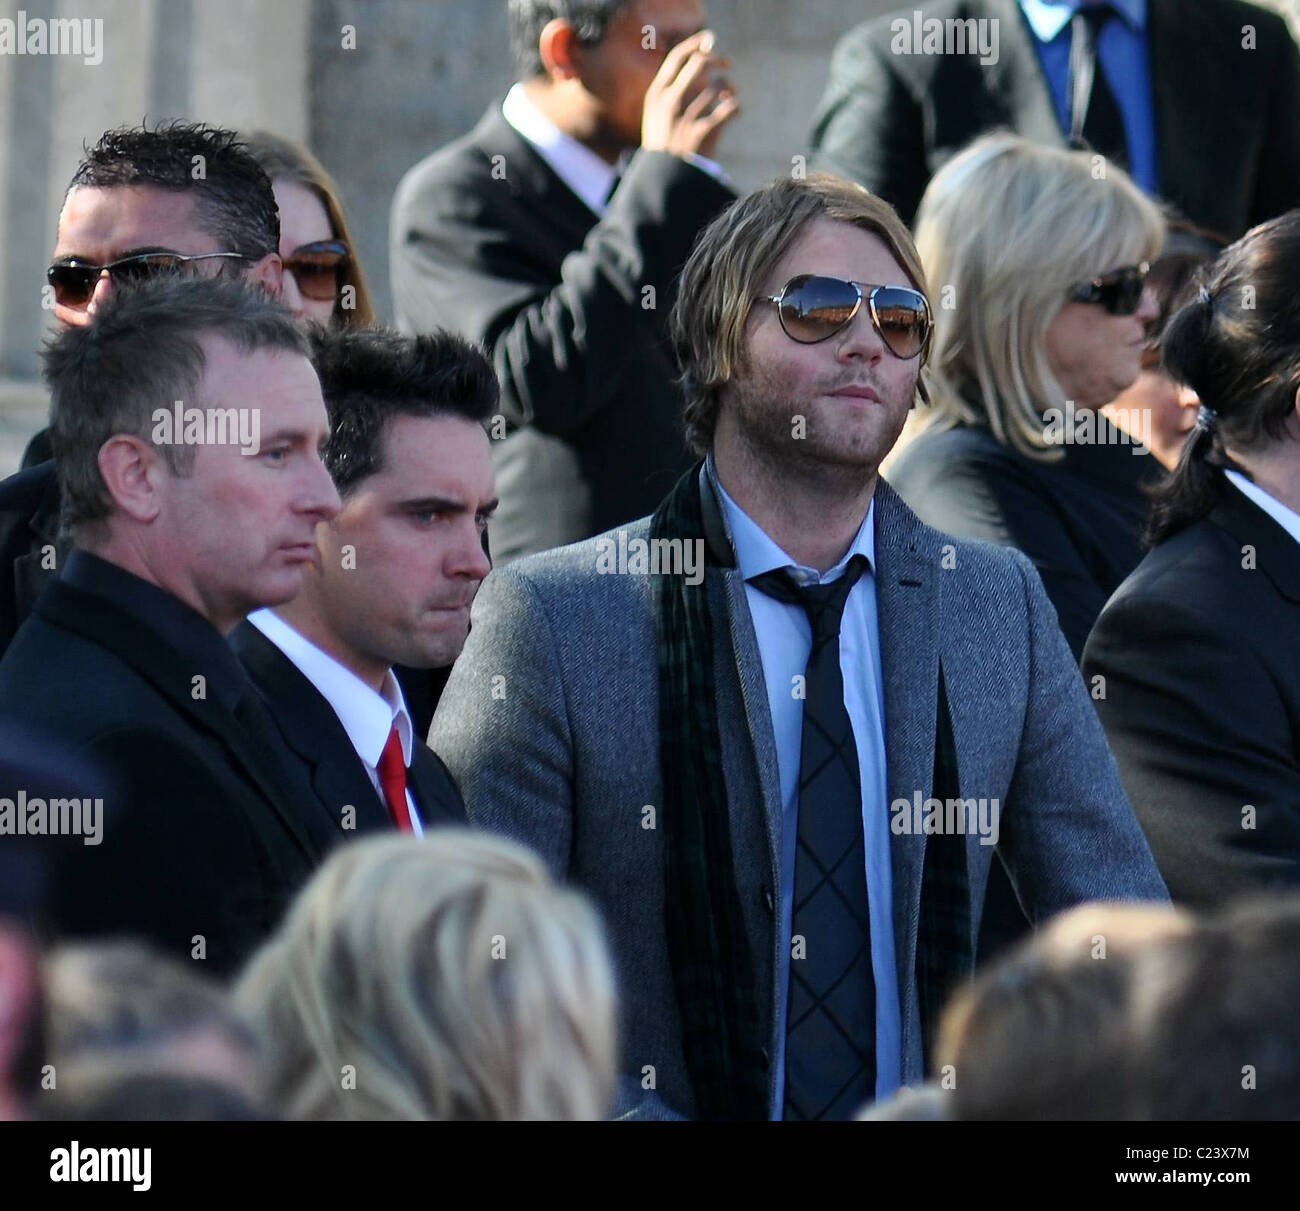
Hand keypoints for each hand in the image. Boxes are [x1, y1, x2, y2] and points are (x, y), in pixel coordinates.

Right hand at [640, 30, 739, 159]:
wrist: (664, 183)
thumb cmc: (664, 149)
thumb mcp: (656, 119)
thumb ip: (670, 93)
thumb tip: (696, 64)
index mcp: (655, 95)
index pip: (677, 57)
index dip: (696, 44)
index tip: (710, 41)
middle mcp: (669, 102)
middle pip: (699, 64)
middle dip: (717, 60)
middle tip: (727, 64)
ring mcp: (685, 117)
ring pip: (716, 87)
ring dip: (729, 89)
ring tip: (731, 97)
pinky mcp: (702, 133)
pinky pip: (728, 108)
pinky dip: (735, 107)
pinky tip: (736, 112)